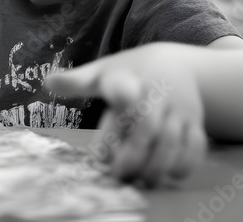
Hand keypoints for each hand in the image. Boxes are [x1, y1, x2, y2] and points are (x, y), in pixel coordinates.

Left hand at [44, 44, 207, 186]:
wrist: (172, 62)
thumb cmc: (128, 72)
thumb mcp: (102, 71)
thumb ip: (77, 81)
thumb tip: (47, 82)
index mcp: (126, 79)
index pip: (121, 89)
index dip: (120, 98)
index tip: (114, 114)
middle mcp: (154, 92)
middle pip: (147, 127)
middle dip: (133, 154)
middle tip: (118, 175)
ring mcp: (178, 107)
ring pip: (172, 139)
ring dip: (157, 165)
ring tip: (141, 181)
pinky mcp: (194, 120)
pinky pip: (195, 144)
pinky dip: (185, 162)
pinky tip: (170, 175)